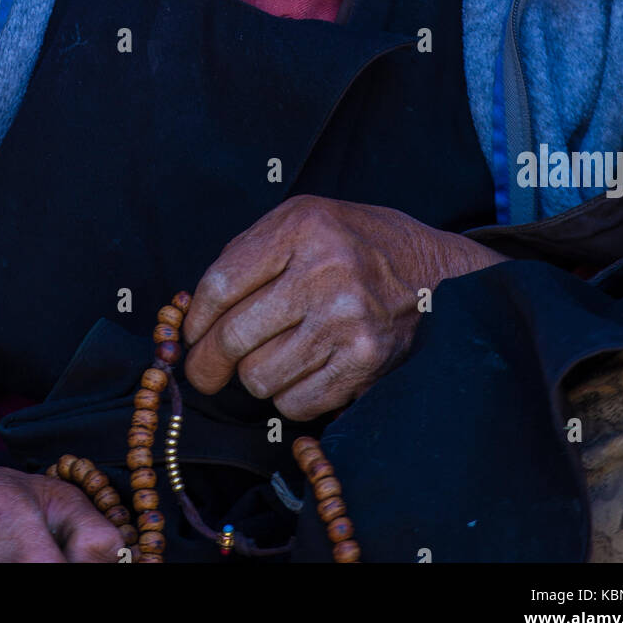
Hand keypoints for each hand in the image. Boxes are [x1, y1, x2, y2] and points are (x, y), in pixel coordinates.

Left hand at [183, 195, 505, 420]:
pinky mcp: (364, 363)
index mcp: (302, 227)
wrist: (432, 271)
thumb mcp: (302, 219)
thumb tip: (192, 313)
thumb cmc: (354, 243)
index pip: (221, 284)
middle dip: (207, 363)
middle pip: (233, 338)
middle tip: (204, 371)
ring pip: (259, 378)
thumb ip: (246, 256)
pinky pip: (294, 404)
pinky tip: (305, 369)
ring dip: (255, 376)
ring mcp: (347, 322)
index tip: (190, 334)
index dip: (195, 319)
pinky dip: (288, 395)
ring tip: (275, 356)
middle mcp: (325, 273)